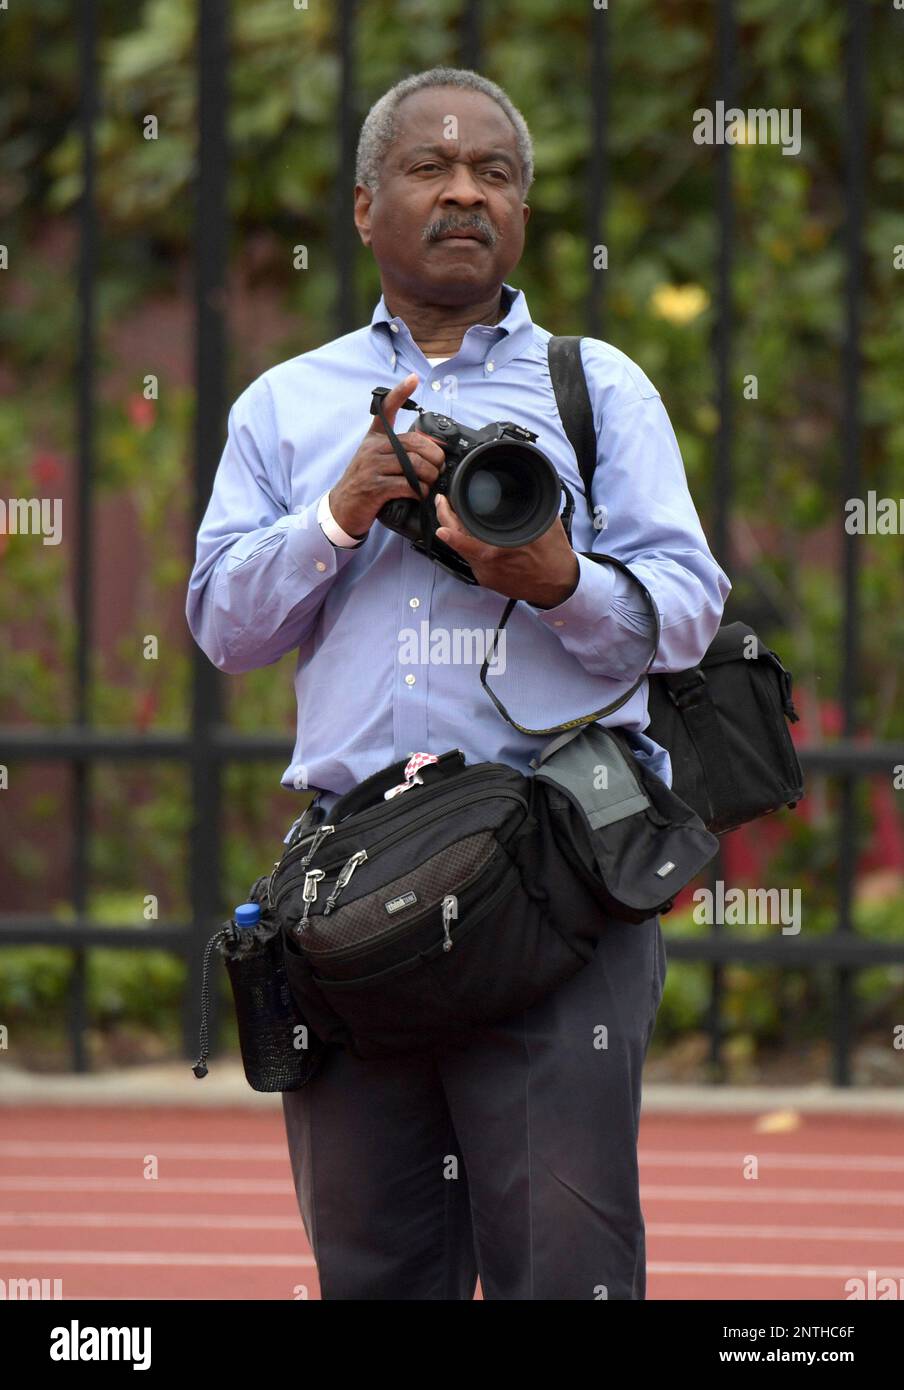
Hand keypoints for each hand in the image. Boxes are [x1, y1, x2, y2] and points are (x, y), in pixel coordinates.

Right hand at [329, 373, 446, 536]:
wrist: (342, 508)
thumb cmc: (365, 483)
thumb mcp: (376, 459)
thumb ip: (398, 450)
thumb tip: (430, 451)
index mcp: (375, 438)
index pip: (387, 408)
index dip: (401, 392)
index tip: (413, 378)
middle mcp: (373, 448)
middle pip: (415, 443)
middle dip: (435, 458)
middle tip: (439, 468)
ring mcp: (372, 466)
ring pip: (415, 465)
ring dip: (430, 477)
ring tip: (430, 484)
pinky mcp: (374, 486)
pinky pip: (407, 485)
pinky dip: (419, 491)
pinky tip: (419, 494)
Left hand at [434, 492, 579, 607]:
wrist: (558, 585)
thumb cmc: (553, 556)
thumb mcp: (544, 524)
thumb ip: (529, 508)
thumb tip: (523, 488)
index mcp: (499, 550)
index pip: (463, 536)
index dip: (447, 520)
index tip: (442, 504)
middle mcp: (488, 564)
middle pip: (456, 541)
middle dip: (447, 520)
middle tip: (444, 503)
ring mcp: (486, 574)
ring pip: (462, 551)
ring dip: (456, 533)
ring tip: (454, 515)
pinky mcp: (487, 581)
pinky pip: (471, 560)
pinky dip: (468, 546)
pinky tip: (470, 535)